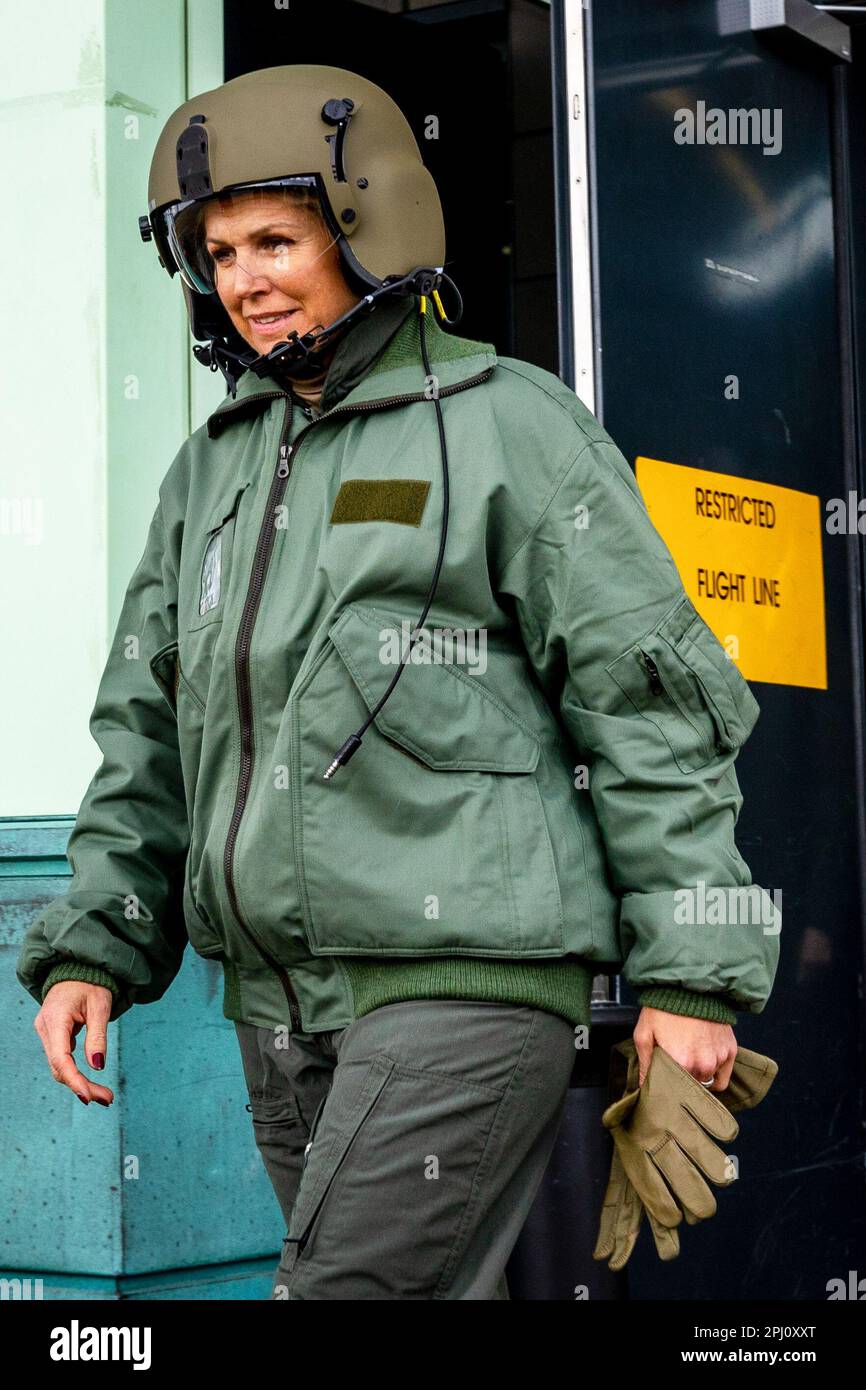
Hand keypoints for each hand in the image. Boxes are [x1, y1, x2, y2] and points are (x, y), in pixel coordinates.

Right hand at [34, 981, 114, 1106]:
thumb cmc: (90, 984)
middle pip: (59, 1067)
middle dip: (82, 1086)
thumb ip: (98, 1036)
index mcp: (55, 1019)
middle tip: (107, 1099)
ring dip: (79, 1082)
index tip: (89, 1096)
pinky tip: (90, 1081)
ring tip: (103, 1095)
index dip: (74, 1080)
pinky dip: (75, 1072)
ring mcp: (46, 1032)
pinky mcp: (52, 1035)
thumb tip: (97, 1065)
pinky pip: (61, 1059)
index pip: (61, 1058)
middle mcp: (45, 1028)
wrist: (77, 969)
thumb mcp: (100, 1007)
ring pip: (59, 1066)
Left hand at [633, 1006, 736, 1093]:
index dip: (670, 1087)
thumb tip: (644, 1087)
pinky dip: (715, 1070)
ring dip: (700, 1073)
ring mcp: (719, 1057)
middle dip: (685, 1079)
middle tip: (677, 1065)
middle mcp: (703, 1064)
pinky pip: (724, 1075)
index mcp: (681, 1063)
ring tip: (691, 1054)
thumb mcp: (644, 1034)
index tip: (666, 1080)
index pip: (676, 1091)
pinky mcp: (731, 1050)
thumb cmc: (663, 1009)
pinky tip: (705, 1058)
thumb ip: (645, 1065)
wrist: (688, 986)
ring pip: (708, 1080)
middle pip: (693, 1087)